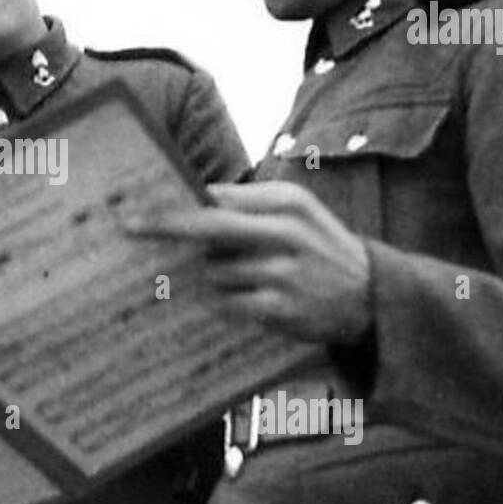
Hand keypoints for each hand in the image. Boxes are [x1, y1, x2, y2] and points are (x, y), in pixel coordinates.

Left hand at [126, 181, 372, 343]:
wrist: (371, 297)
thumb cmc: (319, 246)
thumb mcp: (297, 210)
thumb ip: (249, 200)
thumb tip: (198, 194)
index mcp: (287, 202)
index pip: (220, 198)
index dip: (177, 203)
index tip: (139, 206)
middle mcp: (286, 233)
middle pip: (211, 226)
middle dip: (167, 226)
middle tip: (130, 227)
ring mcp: (284, 273)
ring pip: (216, 271)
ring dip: (203, 274)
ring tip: (207, 275)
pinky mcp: (281, 309)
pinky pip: (228, 303)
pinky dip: (217, 301)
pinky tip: (215, 299)